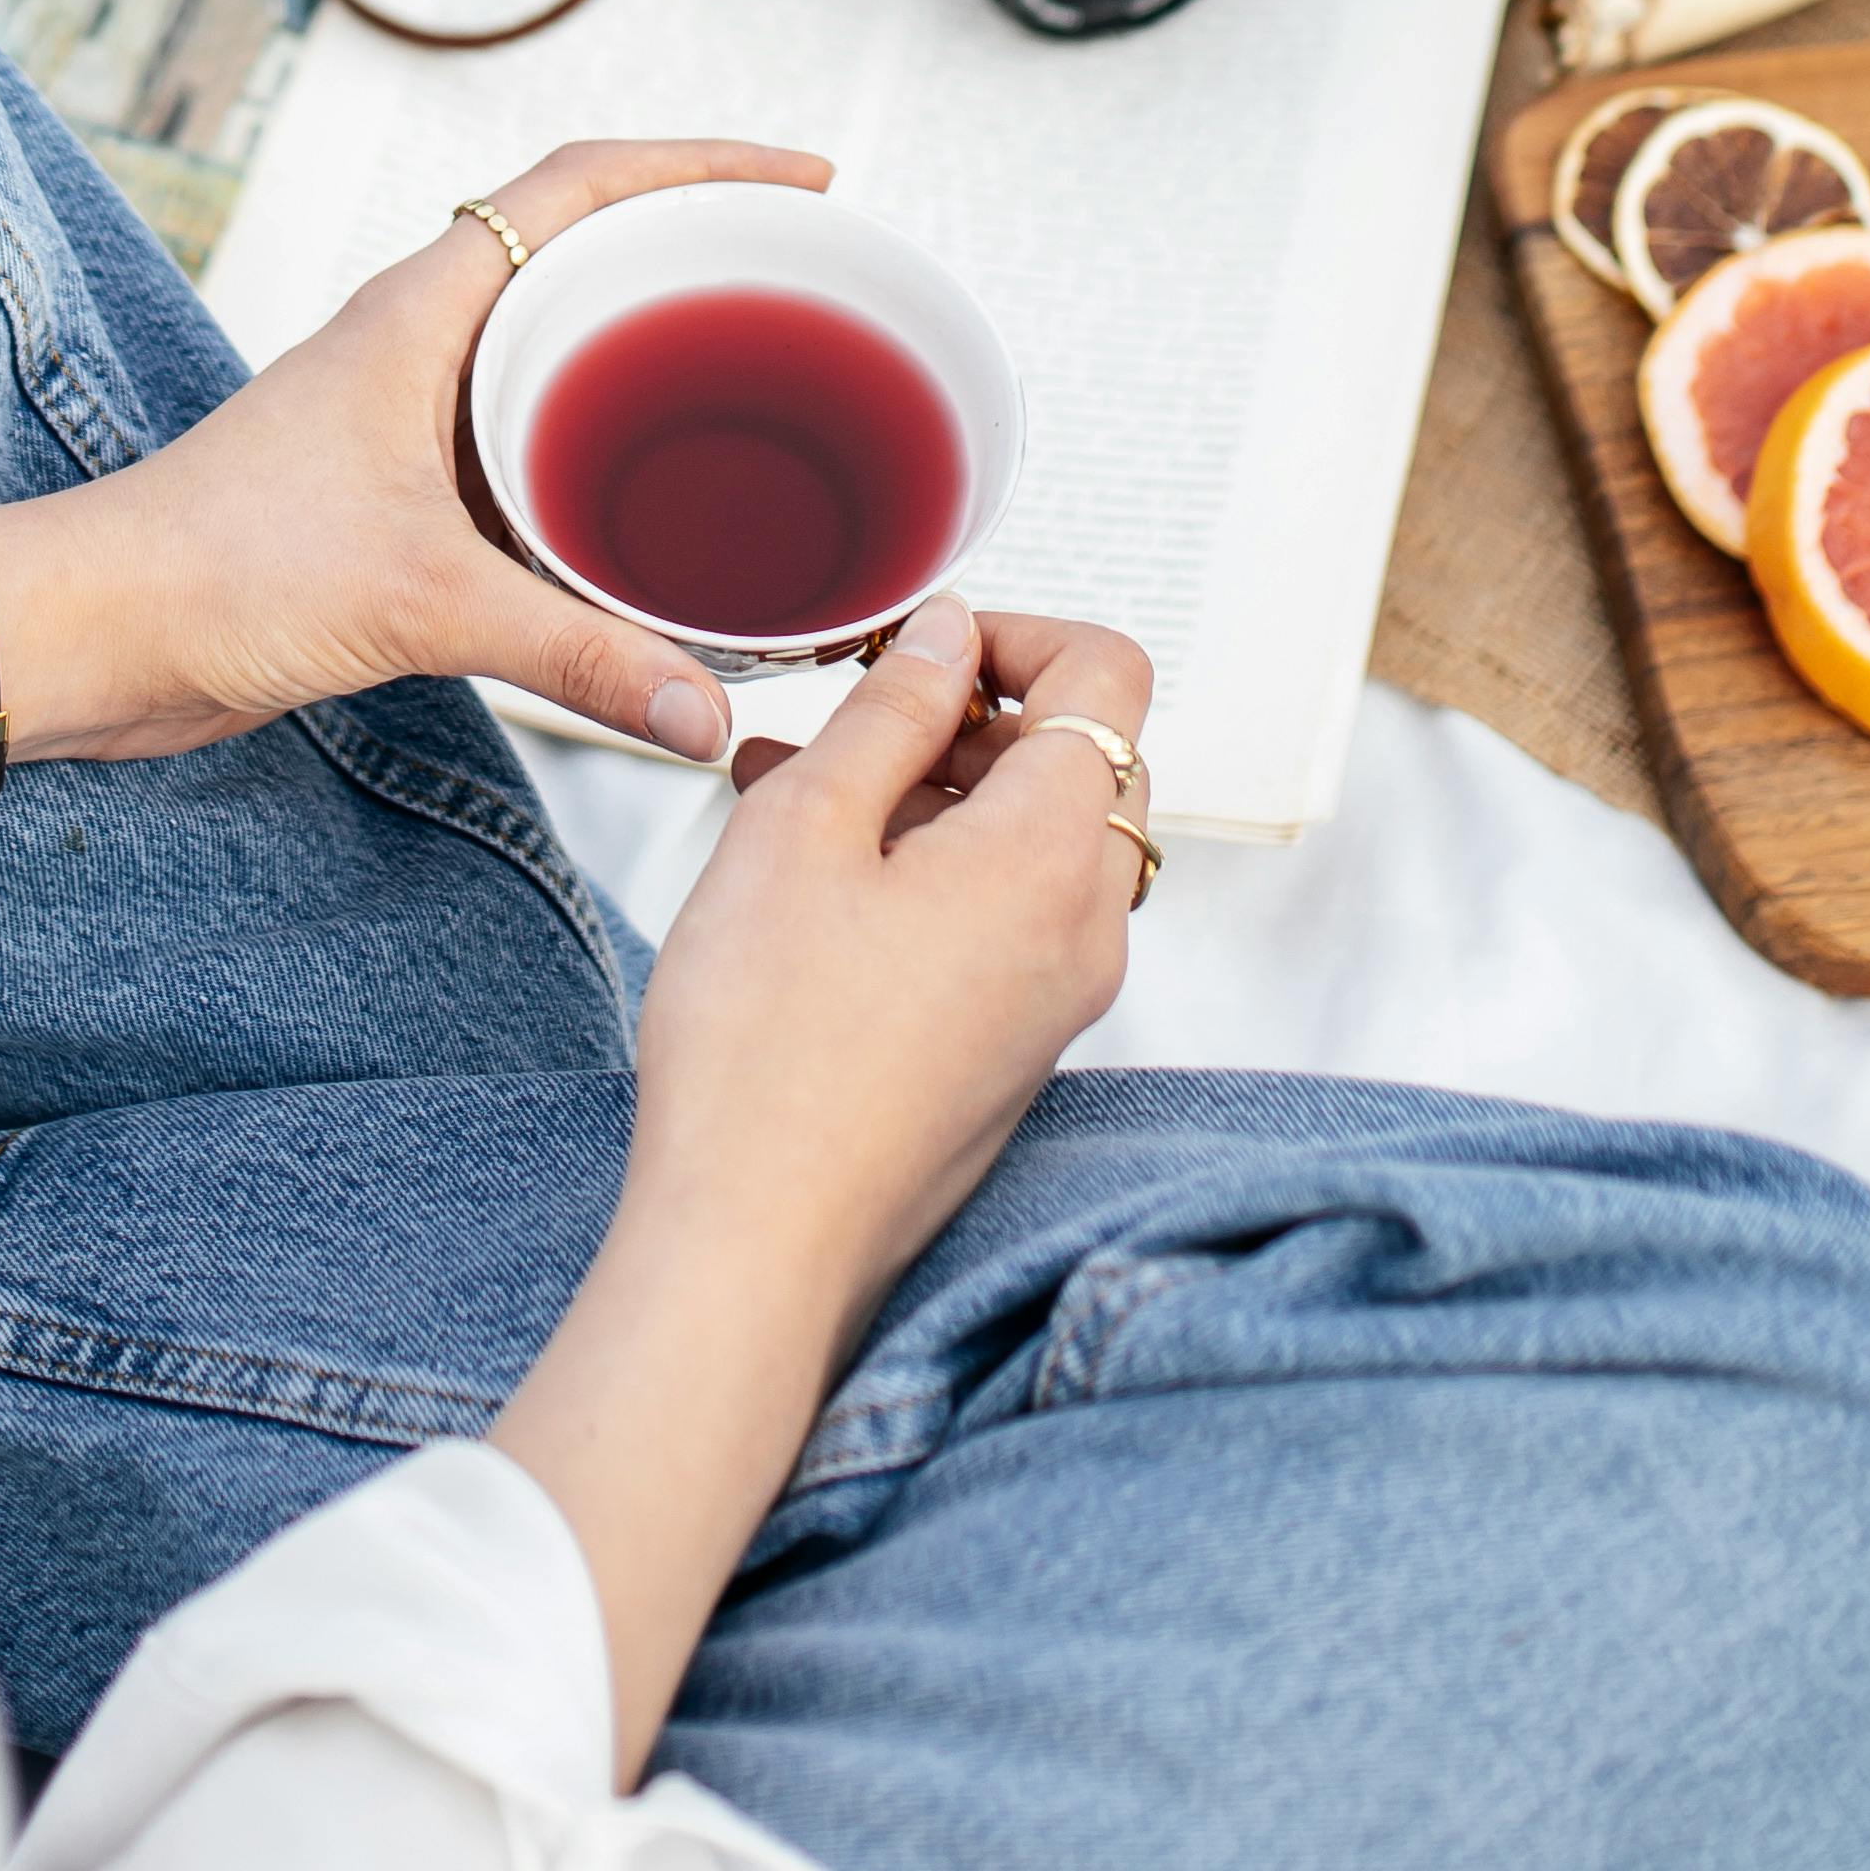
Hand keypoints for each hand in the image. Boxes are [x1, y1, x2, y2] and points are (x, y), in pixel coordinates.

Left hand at [0, 138, 835, 780]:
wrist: (96, 631)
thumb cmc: (216, 568)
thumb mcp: (422, 601)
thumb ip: (577, 653)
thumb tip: (702, 709)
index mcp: (423, 308)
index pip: (581, 181)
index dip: (699, 162)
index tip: (801, 180)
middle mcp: (418, 341)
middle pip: (582, 253)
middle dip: (694, 253)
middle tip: (803, 285)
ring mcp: (406, 416)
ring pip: (555, 356)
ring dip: (647, 361)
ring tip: (760, 390)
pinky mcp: (395, 496)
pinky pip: (525, 451)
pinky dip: (599, 466)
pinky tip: (657, 524)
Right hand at [626, 596, 1152, 1354]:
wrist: (759, 1239)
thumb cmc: (767, 1039)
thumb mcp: (806, 828)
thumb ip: (891, 711)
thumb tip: (950, 634)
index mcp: (1052, 853)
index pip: (1109, 675)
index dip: (1017, 631)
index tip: (917, 647)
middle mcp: (1086, 925)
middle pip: (1083, 760)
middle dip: (970, 715)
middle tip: (850, 718)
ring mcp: (1061, 996)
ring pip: (1037, 842)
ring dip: (936, 794)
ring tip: (797, 790)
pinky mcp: (1019, 1047)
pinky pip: (1010, 919)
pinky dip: (936, 871)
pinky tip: (815, 881)